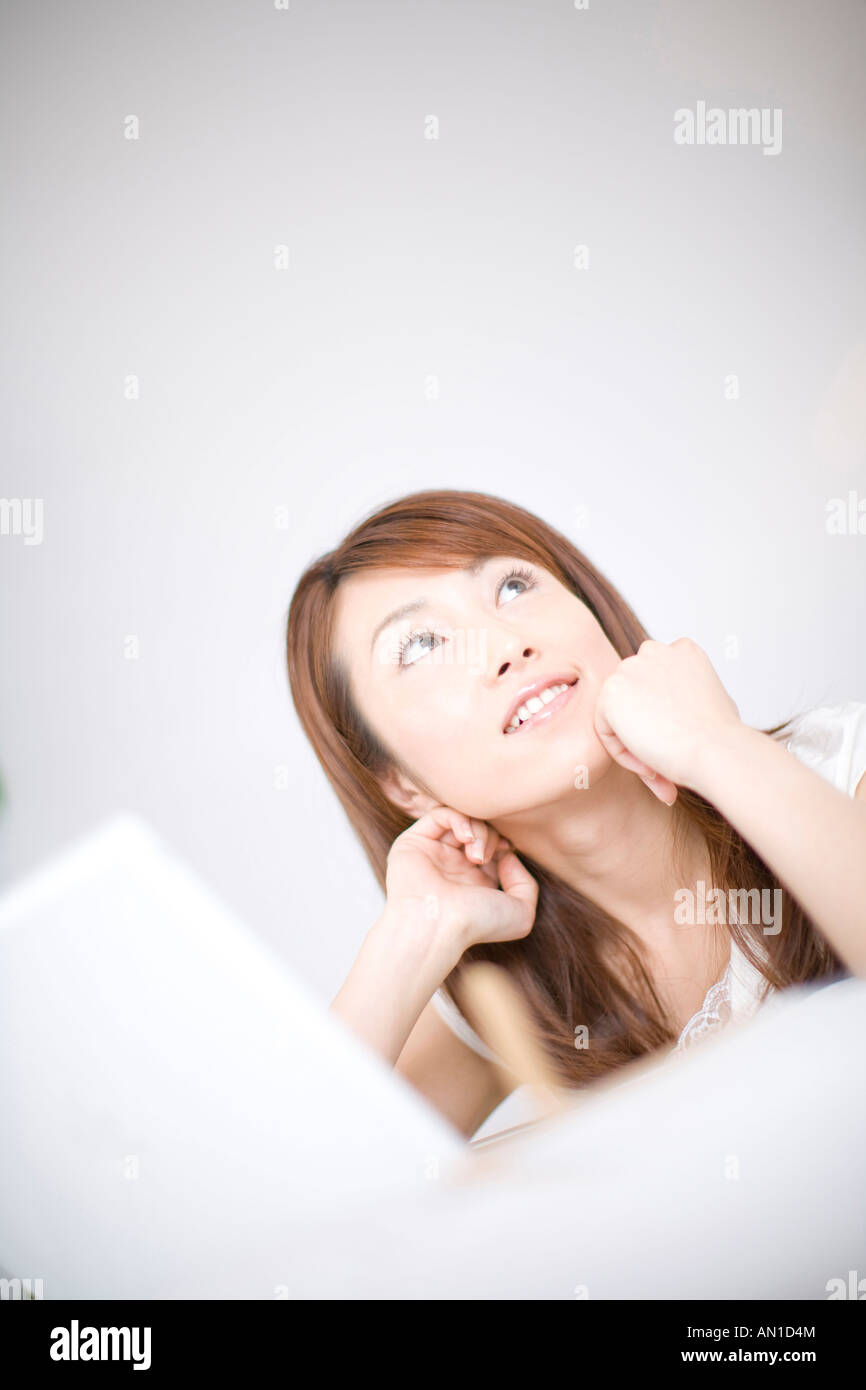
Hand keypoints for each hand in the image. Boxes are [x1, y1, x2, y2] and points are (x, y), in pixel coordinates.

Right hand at [384, 804, 539, 957]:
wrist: (438, 925)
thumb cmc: (476, 924)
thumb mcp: (520, 913)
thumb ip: (525, 883)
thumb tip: (508, 856)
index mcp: (474, 882)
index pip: (493, 846)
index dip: (504, 842)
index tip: (507, 850)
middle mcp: (453, 866)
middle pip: (480, 830)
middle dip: (490, 836)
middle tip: (486, 857)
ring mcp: (433, 853)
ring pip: (461, 820)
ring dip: (477, 830)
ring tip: (476, 853)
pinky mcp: (414, 843)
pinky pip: (439, 814)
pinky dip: (459, 819)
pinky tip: (466, 838)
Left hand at [593, 637, 742, 802]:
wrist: (715, 748)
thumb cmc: (720, 735)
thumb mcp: (712, 701)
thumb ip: (687, 695)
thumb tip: (676, 710)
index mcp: (682, 650)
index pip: (654, 683)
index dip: (661, 718)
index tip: (675, 744)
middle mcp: (655, 651)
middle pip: (633, 696)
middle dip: (643, 728)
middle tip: (661, 761)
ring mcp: (631, 668)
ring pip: (616, 713)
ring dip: (631, 741)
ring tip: (656, 765)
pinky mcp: (612, 690)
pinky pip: (604, 728)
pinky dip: (621, 751)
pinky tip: (647, 764)